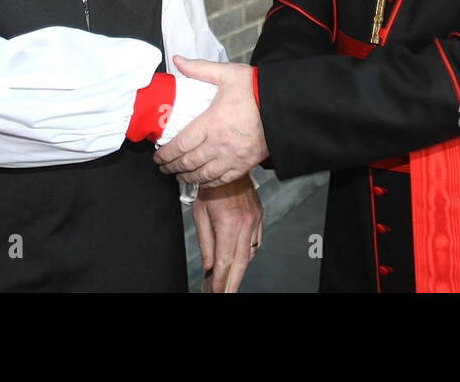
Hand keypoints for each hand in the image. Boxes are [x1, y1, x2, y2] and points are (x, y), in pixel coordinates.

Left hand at [154, 56, 268, 186]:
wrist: (283, 106)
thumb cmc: (256, 90)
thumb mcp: (227, 74)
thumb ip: (199, 69)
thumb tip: (177, 61)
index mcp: (211, 123)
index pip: (180, 145)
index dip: (165, 154)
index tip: (158, 156)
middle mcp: (219, 144)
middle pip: (188, 162)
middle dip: (171, 167)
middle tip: (163, 167)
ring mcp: (232, 157)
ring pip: (203, 174)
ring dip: (187, 176)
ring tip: (179, 175)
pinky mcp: (245, 164)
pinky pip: (222, 180)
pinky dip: (208, 182)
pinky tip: (202, 180)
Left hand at [193, 175, 262, 293]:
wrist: (229, 164)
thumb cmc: (211, 187)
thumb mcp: (200, 214)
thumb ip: (206, 242)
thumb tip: (210, 265)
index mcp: (229, 223)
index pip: (224, 261)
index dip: (220, 280)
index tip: (214, 291)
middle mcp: (246, 223)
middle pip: (241, 263)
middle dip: (233, 283)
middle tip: (225, 294)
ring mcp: (255, 220)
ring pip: (250, 254)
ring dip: (240, 269)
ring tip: (230, 280)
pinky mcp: (259, 216)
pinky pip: (257, 242)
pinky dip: (248, 255)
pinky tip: (241, 260)